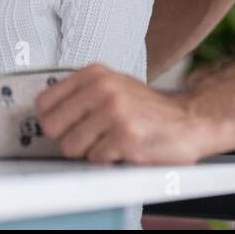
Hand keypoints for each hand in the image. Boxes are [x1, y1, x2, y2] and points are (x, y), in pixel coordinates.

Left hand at [35, 64, 212, 164]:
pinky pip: (95, 159)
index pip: (44, 102)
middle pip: (53, 126)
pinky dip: (108, 159)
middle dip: (67, 138)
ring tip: (109, 141)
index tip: (63, 125)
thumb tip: (44, 113)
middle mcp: (102, 88)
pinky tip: (124, 148)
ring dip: (88, 151)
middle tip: (88, 137)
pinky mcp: (125, 137)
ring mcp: (114, 112)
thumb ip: (81, 94)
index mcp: (95, 74)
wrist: (190, 120)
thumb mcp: (113, 85)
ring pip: (71, 146)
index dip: (51, 120)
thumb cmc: (148, 108)